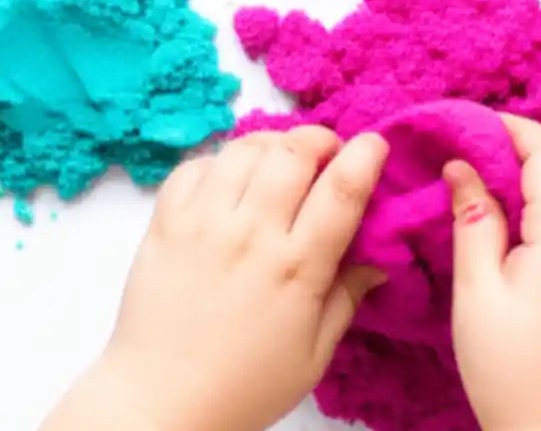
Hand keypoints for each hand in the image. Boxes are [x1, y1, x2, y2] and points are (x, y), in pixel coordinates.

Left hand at [41, 127, 390, 430]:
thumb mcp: (314, 353)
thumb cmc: (245, 385)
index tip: (374, 146)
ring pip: (245, 149)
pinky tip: (230, 182)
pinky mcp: (165, 223)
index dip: (365, 155)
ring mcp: (203, 223)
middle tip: (326, 154)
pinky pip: (196, 166)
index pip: (341, 189)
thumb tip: (380, 256)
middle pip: (293, 151)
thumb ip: (347, 297)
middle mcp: (251, 234)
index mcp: (297, 268)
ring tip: (280, 162)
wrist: (160, 401)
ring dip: (272, 144)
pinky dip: (220, 162)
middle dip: (319, 139)